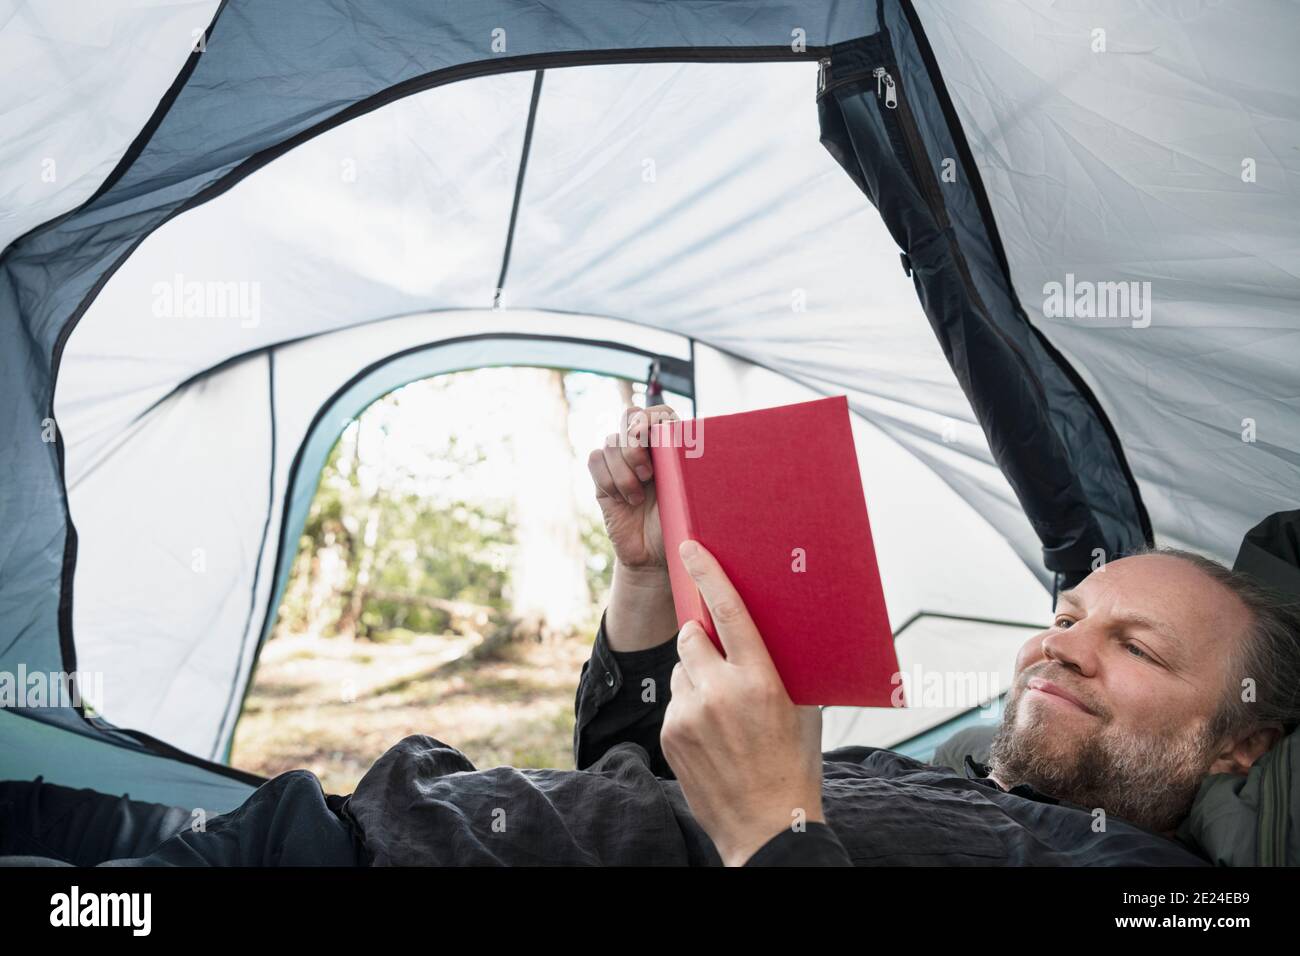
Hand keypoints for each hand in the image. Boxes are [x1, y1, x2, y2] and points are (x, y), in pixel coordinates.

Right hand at [586, 405, 678, 570]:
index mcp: (671, 447)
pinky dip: (608, 478)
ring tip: (638, 497)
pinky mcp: (603, 478)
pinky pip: (595, 459)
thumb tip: (687, 437)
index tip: (656, 438)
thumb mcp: (689, 495)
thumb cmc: (680, 526)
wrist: (654, 557)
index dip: (653, 417)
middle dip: (635, 441)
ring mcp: (621, 463)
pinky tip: (622, 500)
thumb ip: (684, 466)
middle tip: (649, 473)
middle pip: (630, 416)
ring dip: (624, 470)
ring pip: (611, 441)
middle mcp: (645, 449)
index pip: (659, 412)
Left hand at [660, 540, 824, 865]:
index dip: (707, 575)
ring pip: (680, 670)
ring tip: (722, 711)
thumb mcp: (803, 708)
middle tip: (720, 659)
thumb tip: (777, 630)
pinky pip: (673, 702)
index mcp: (759, 680)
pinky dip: (687, 707)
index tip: (690, 550)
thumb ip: (784, 667)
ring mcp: (689, 715)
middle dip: (701, 639)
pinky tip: (710, 733)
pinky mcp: (670, 735)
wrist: (768, 825)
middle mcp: (720, 692)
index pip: (727, 612)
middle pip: (691, 636)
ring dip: (695, 677)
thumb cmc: (793, 764)